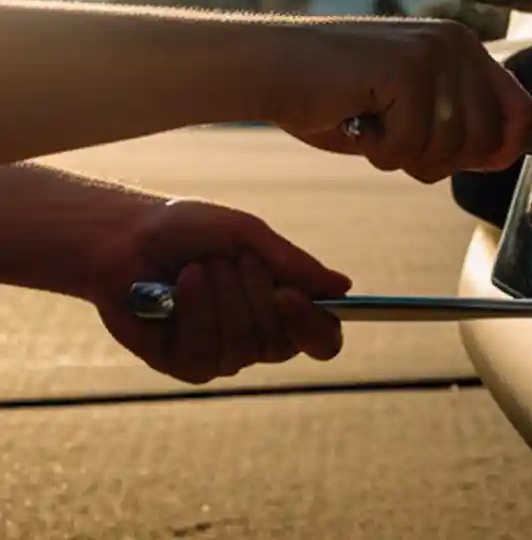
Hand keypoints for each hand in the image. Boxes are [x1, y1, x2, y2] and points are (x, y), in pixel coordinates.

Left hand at [86, 199, 350, 384]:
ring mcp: (224, 355)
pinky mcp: (186, 365)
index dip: (314, 325)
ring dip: (221, 297)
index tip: (288, 294)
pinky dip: (195, 311)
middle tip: (231, 258)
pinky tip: (182, 284)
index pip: (323, 338)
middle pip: (282, 340)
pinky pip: (205, 352)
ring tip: (198, 266)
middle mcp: (260, 338)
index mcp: (285, 308)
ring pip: (243, 347)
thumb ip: (293, 264)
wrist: (123, 236)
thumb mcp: (247, 235)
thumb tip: (343, 287)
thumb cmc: (189, 231)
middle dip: (255, 292)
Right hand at [272, 20, 531, 183]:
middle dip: (441, 160)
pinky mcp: (406, 69)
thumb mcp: (411, 113)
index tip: (476, 162)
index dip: (504, 149)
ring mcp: (433, 54)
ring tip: (371, 123)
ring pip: (450, 149)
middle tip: (395, 138)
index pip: (523, 111)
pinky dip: (378, 150)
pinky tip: (355, 117)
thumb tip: (504, 153)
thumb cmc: (331, 95)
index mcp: (462, 49)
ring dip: (404, 155)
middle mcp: (456, 44)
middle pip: (487, 141)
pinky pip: (411, 145)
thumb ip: (458, 127)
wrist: (267, 67)